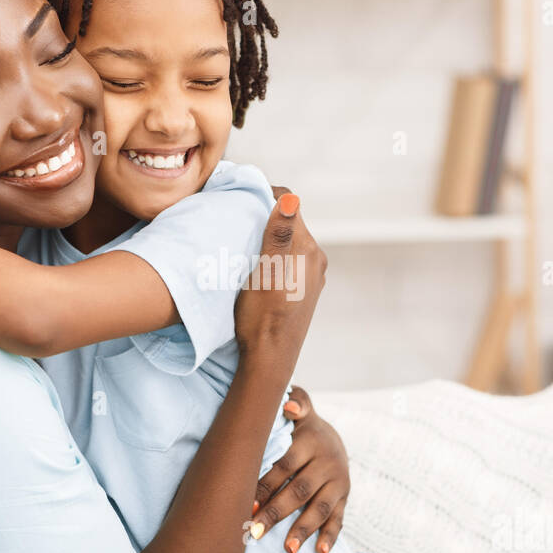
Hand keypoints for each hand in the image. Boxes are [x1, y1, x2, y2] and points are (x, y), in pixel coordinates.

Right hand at [233, 191, 324, 372]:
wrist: (270, 357)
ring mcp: (312, 277)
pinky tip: (257, 267)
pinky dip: (274, 256)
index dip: (263, 195)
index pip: (288, 204)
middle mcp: (316, 259)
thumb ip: (279, 234)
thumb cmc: (263, 315)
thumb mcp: (266, 270)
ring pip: (289, 243)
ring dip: (269, 238)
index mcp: (308, 248)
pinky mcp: (305, 291)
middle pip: (289, 223)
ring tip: (244, 242)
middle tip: (237, 219)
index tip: (240, 197)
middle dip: (265, 217)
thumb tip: (290, 199)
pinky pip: (290, 261)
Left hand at [253, 385, 349, 552]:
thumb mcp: (300, 409)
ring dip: (304, 529)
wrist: (332, 437)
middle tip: (254, 532)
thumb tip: (288, 408)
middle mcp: (328, 462)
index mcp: (310, 441)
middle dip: (276, 512)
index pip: (284, 466)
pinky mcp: (345, 497)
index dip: (265, 485)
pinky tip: (320, 552)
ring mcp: (338, 481)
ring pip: (320, 508)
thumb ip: (294, 402)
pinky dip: (331, 536)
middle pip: (299, 490)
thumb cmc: (301, 426)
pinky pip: (339, 518)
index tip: (246, 504)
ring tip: (288, 549)